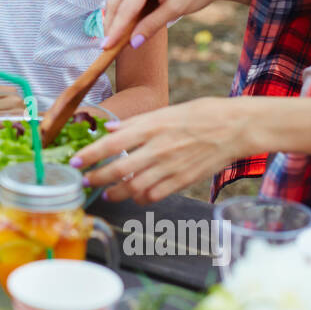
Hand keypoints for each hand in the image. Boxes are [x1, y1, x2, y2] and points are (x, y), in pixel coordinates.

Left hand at [70, 97, 251, 204]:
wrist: (235, 127)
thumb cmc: (201, 114)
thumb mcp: (165, 111)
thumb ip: (135, 123)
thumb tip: (109, 128)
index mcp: (151, 127)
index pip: (111, 143)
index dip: (89, 155)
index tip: (75, 161)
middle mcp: (157, 148)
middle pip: (118, 169)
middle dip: (96, 178)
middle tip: (85, 181)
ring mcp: (170, 167)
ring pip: (134, 187)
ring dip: (116, 193)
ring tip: (107, 192)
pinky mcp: (182, 181)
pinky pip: (154, 195)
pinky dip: (141, 198)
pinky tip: (136, 196)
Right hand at [100, 0, 235, 49]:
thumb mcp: (176, 10)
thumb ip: (152, 25)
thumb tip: (133, 43)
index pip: (126, 8)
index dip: (115, 29)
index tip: (105, 46)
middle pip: (117, 2)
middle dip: (110, 25)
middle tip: (105, 47)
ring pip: (119, 0)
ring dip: (115, 19)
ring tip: (113, 40)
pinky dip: (123, 13)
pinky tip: (123, 27)